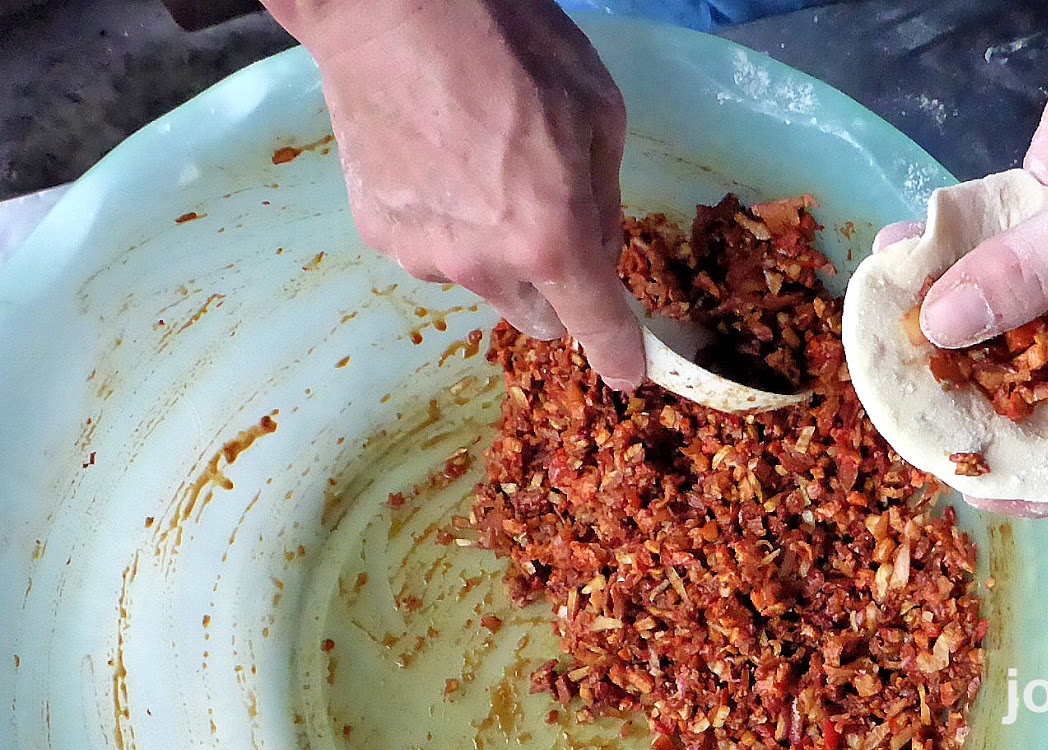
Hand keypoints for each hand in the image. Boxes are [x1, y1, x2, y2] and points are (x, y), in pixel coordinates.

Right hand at [268, 0, 644, 388]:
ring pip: (484, 283)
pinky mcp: (380, 236)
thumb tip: (600, 251)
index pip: (595, 325)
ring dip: (496, 253)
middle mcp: (487, 266)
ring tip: (481, 172)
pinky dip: (445, 226)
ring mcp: (426, 255)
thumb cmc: (509, 43)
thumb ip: (603, 200)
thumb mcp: (598, 112)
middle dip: (556, 288)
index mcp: (551, 239)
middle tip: (551, 223)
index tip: (627, 374)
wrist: (389, 7)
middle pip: (538, 317)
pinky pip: (433, 252)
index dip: (618, 354)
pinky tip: (437, 165)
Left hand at [887, 0, 1047, 513]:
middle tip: (904, 402)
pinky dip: (941, 254)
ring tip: (882, 329)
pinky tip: (898, 243)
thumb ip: (1032, 274)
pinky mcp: (1047, 216)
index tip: (976, 485)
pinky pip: (982, 253)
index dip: (1046, 487)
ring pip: (998, 323)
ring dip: (942, 327)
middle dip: (970, 404)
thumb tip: (944, 327)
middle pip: (1034, 396)